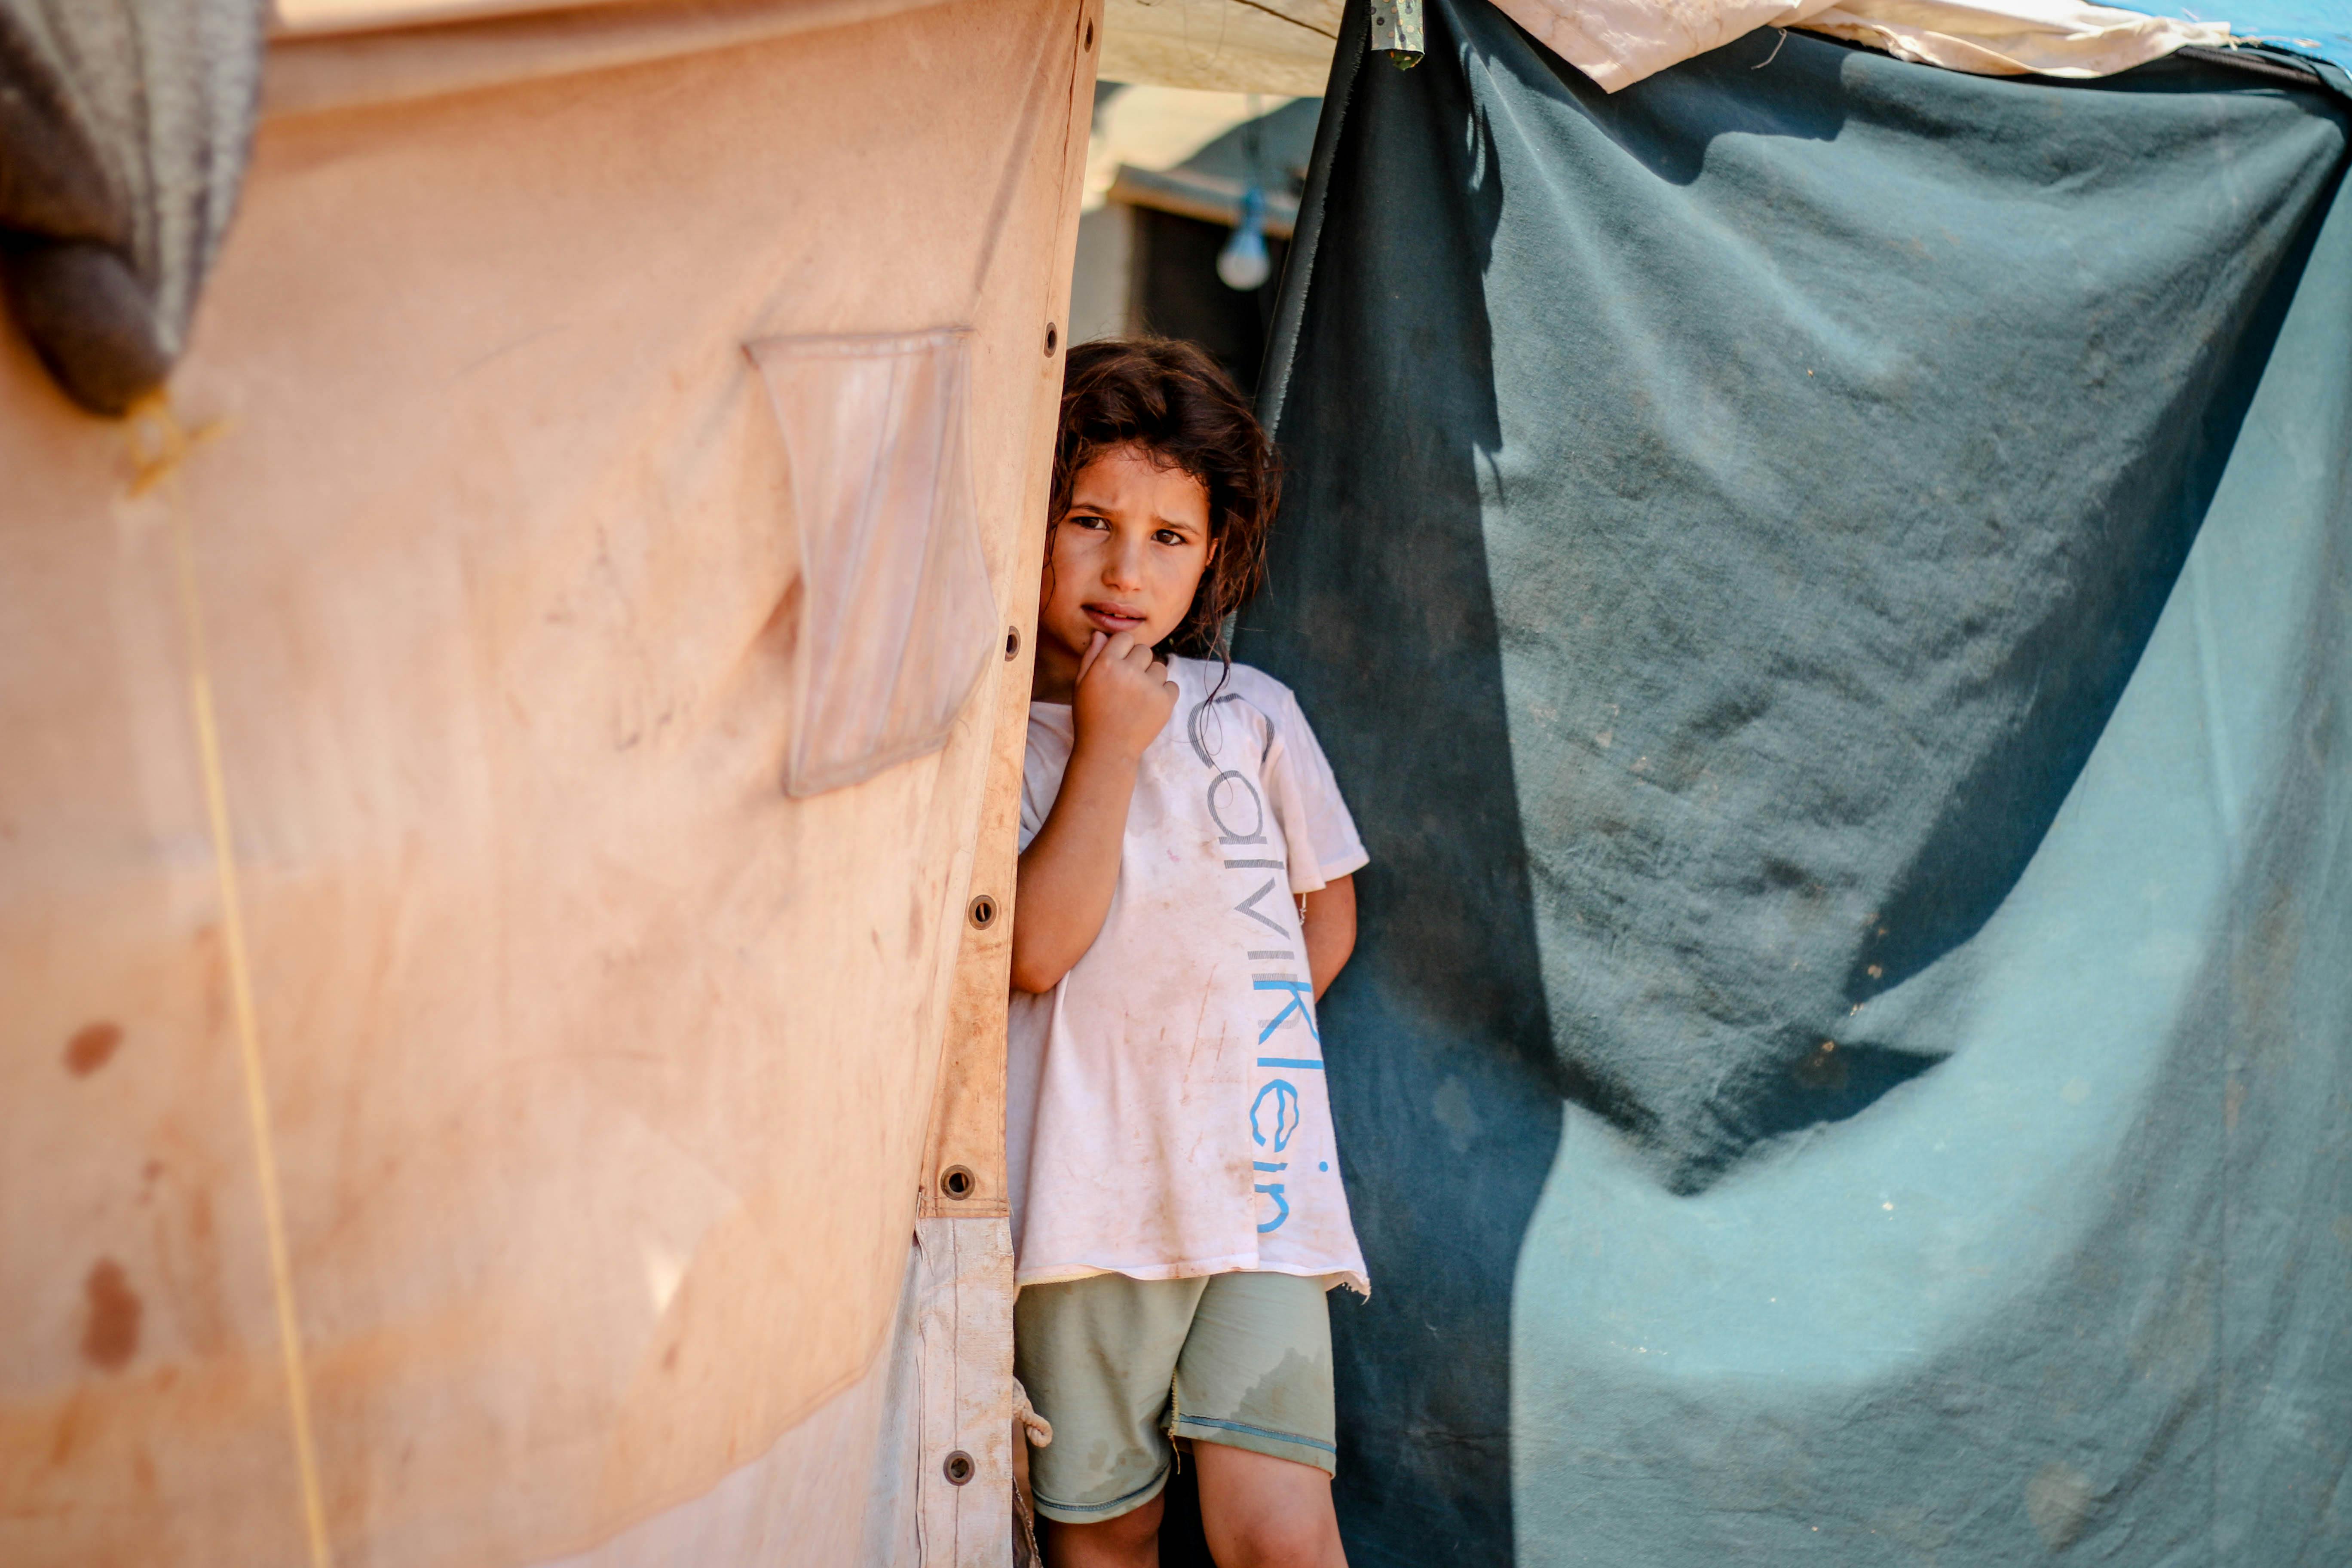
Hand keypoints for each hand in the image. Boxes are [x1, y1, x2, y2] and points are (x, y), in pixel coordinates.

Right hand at [1070, 631, 1177, 760]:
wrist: (1107, 750)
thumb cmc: (1090, 717)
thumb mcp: (1081, 685)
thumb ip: (1091, 657)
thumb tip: (1101, 634)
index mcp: (1107, 664)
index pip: (1124, 637)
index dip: (1122, 649)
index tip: (1119, 663)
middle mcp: (1129, 671)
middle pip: (1144, 650)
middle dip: (1138, 662)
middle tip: (1128, 683)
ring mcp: (1149, 687)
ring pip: (1160, 667)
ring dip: (1151, 677)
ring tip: (1138, 696)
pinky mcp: (1165, 702)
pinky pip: (1172, 685)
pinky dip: (1163, 693)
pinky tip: (1149, 705)